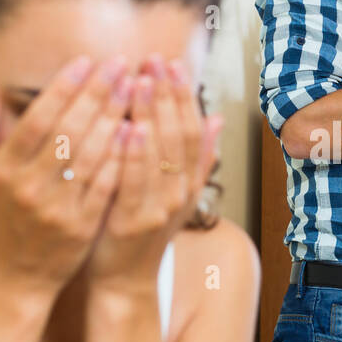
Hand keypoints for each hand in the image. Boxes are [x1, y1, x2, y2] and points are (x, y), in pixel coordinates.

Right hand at [0, 55, 133, 294]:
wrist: (16, 278)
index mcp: (4, 172)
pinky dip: (122, 157)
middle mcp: (30, 188)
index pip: (36, 121)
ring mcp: (59, 209)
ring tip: (136, 89)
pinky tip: (139, 131)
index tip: (85, 62)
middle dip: (96, 94)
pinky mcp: (84, 226)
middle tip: (120, 65)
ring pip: (92, 156)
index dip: (62, 89)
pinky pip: (107, 185)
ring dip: (115, 118)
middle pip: (68, 132)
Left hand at [85, 55, 221, 295]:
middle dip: (166, 94)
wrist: (125, 282)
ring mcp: (159, 209)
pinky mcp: (133, 223)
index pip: (192, 129)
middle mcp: (180, 193)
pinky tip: (126, 127)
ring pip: (159, 154)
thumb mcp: (177, 193)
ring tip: (140, 80)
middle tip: (153, 60)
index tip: (172, 64)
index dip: (183, 95)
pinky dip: (133, 155)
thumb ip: (196, 158)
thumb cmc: (142, 232)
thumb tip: (217, 118)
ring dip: (150, 115)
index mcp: (190, 182)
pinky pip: (134, 183)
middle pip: (177, 135)